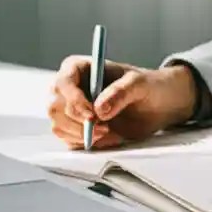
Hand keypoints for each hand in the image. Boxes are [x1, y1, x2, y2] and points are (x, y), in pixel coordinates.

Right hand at [48, 57, 198, 149]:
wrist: (156, 105)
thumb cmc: (147, 86)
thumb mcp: (139, 84)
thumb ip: (120, 92)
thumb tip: (100, 109)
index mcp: (79, 68)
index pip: (63, 82)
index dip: (73, 100)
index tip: (92, 115)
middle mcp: (69, 88)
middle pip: (55, 107)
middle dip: (78, 122)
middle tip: (104, 128)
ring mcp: (70, 109)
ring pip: (59, 126)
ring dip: (83, 135)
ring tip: (109, 132)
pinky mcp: (76, 128)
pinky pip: (69, 140)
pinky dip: (87, 143)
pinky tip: (108, 137)